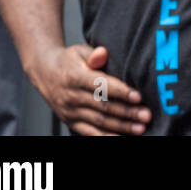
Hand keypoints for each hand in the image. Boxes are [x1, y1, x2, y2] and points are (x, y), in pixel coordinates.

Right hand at [29, 44, 151, 135]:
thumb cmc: (69, 61)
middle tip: (146, 115)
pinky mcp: (71, 122)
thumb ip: (94, 54)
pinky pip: (90, 133)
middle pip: (102, 107)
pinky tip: (122, 138)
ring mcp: (70, 112)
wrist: (44, 73)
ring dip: (121, 127)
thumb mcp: (79, 51)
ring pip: (99, 122)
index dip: (120, 92)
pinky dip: (106, 137)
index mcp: (75, 77)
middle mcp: (71, 97)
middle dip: (126, 113)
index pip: (101, 86)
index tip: (138, 96)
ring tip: (141, 128)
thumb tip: (102, 53)